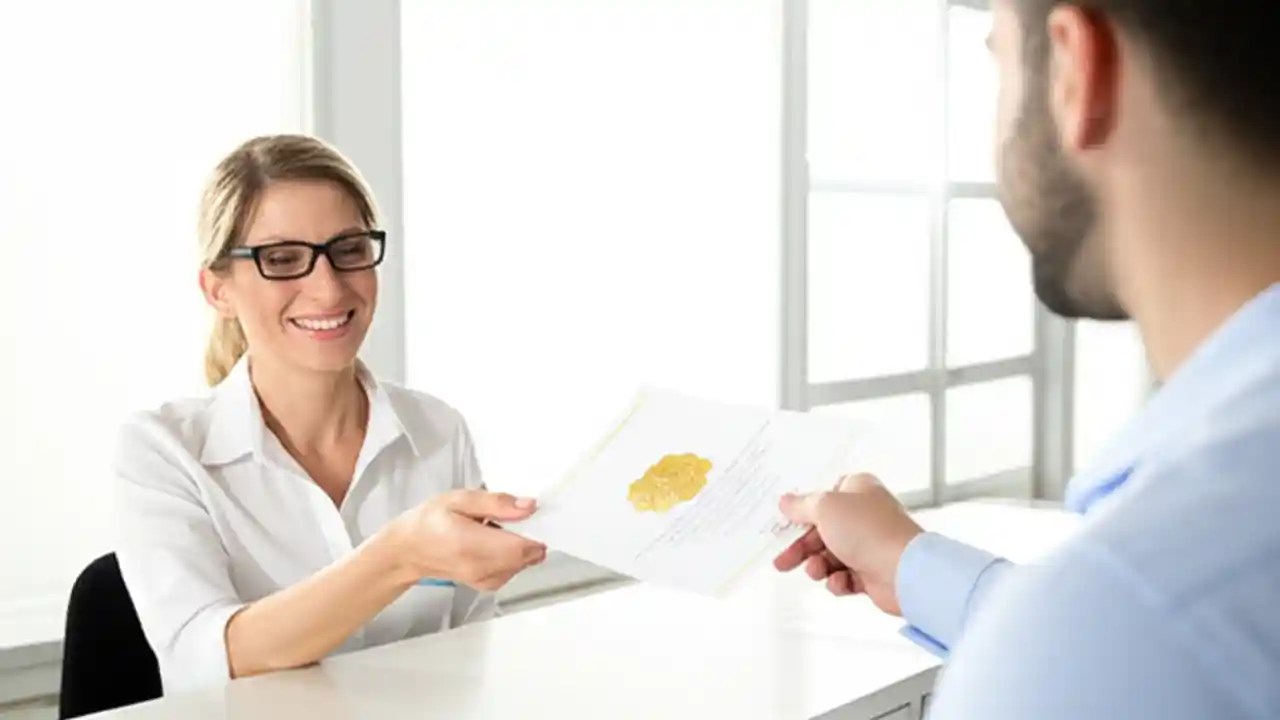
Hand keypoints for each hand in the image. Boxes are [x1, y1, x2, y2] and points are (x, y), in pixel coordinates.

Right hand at [387, 489, 546, 590]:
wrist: (408, 551)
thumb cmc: (430, 521)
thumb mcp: (460, 499)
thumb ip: (497, 502)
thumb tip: (529, 506)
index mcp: (472, 545)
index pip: (522, 548)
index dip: (536, 530)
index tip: (531, 514)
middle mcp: (481, 568)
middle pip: (527, 557)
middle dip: (528, 535)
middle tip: (510, 517)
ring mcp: (485, 580)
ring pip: (523, 564)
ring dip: (519, 545)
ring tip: (496, 529)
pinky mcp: (488, 585)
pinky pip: (513, 570)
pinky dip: (511, 555)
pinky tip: (494, 542)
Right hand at [773, 473, 922, 615]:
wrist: (904, 572)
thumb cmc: (869, 531)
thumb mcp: (825, 508)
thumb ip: (802, 505)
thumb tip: (786, 501)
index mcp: (858, 490)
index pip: (823, 496)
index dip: (803, 509)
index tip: (784, 521)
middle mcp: (864, 515)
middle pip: (822, 530)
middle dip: (802, 547)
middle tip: (782, 561)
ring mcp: (869, 544)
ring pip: (830, 556)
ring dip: (818, 566)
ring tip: (816, 571)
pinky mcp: (872, 571)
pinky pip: (845, 577)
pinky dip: (838, 581)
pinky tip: (840, 581)